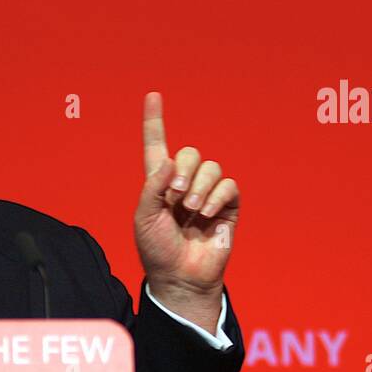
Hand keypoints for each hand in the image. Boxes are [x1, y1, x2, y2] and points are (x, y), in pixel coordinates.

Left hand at [134, 92, 238, 298]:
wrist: (179, 276)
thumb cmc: (157, 249)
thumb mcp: (143, 217)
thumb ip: (152, 186)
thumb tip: (171, 160)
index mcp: (159, 183)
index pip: (157, 146)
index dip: (154, 121)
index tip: (153, 95)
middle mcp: (184, 184)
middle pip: (190, 153)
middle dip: (183, 170)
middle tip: (175, 197)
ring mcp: (207, 194)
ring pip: (211, 168)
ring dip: (199, 186)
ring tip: (191, 210)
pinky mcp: (227, 207)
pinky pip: (228, 185)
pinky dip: (217, 196)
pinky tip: (206, 214)